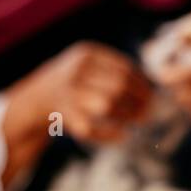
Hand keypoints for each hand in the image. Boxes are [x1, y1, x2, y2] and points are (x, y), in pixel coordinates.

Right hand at [1, 41, 152, 182]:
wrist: (37, 96)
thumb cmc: (75, 80)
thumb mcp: (89, 62)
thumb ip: (115, 69)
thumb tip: (151, 87)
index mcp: (86, 55)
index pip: (124, 68)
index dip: (142, 84)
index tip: (153, 95)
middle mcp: (76, 72)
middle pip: (118, 87)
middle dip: (139, 101)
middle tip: (150, 112)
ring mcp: (69, 94)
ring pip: (107, 106)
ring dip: (128, 116)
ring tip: (140, 121)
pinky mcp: (65, 117)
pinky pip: (93, 128)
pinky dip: (110, 134)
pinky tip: (123, 136)